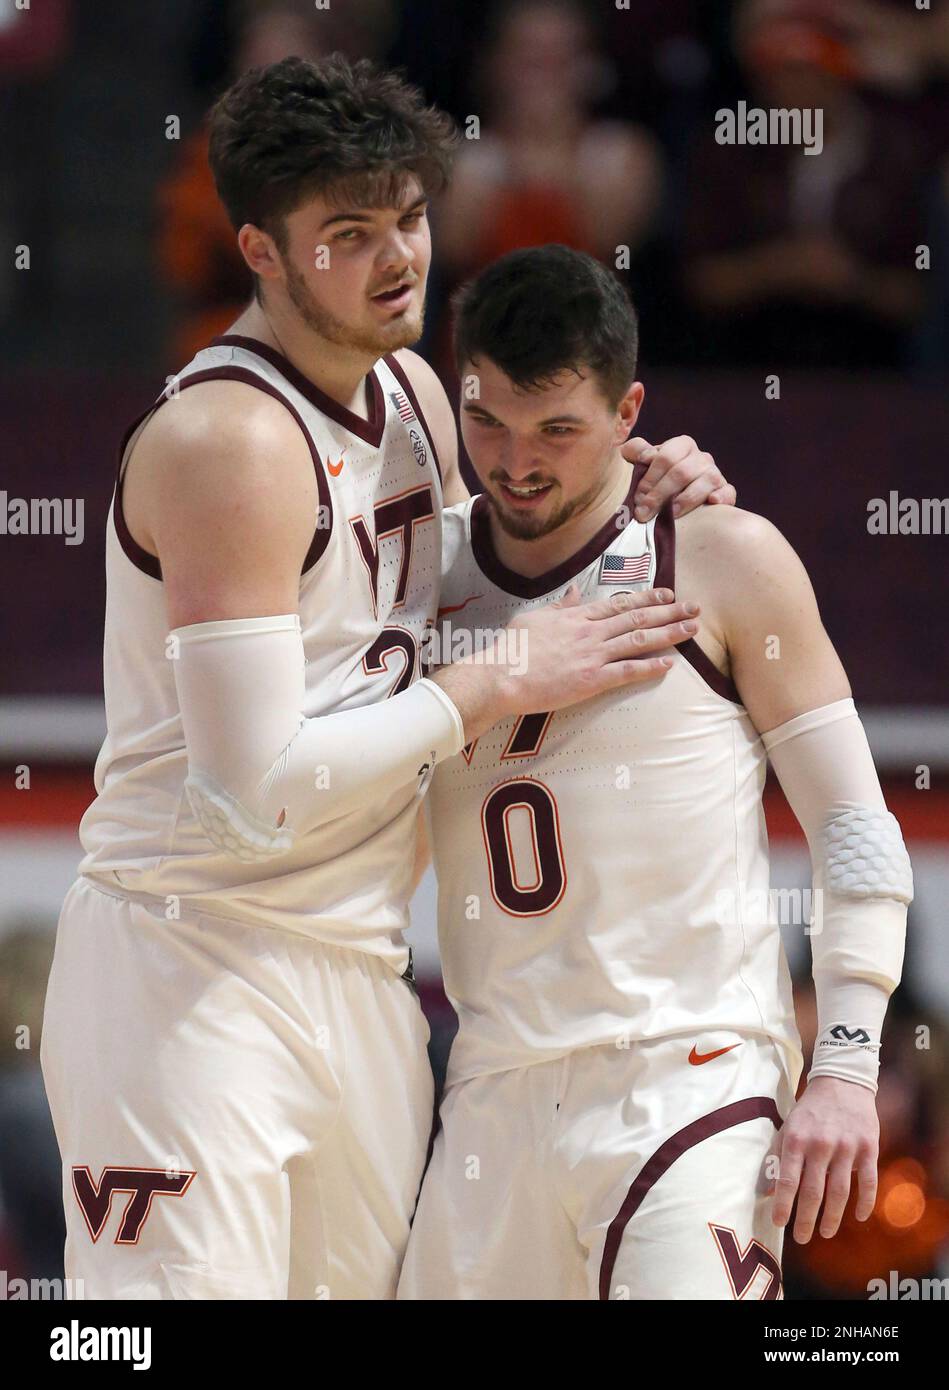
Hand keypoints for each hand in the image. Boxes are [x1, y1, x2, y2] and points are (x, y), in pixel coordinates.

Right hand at [432, 587, 699, 740]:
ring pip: (638, 640)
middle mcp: (590, 632)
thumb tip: (574, 592)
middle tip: (693, 607)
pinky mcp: (591, 679)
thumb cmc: (512, 648)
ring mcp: (592, 655)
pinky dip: (649, 666)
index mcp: (577, 616)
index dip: (647, 597)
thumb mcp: (534, 618)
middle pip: (637, 618)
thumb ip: (560, 606)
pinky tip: (669, 664)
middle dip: (668, 611)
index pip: (619, 604)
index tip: (667, 592)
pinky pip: (627, 671)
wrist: (501, 674)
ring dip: (668, 634)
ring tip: (691, 629)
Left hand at [622, 435, 735, 519]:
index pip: (666, 457)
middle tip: (645, 512)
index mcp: (682, 445)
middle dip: (661, 493)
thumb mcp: (645, 464)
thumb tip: (628, 451)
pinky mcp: (725, 491)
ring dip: (686, 498)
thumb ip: (636, 452)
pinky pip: (728, 492)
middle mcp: (701, 457)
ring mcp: (715, 474)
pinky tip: (712, 503)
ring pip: (706, 480)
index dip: (650, 477)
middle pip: (682, 471)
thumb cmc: (658, 479)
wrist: (676, 498)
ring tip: (671, 513)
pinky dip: (722, 496)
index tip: (638, 496)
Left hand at [767, 1077, 878, 1242]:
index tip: (778, 1223)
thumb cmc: (810, 1111)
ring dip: (832, 1217)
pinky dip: (864, 1202)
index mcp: (796, 1139)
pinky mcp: (868, 1147)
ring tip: (825, 1233)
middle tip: (802, 1238)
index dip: (783, 1204)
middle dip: (806, 1219)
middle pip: (813, 1191)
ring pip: (839, 1191)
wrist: (842, 1083)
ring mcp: (846, 1147)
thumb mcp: (788, 1126)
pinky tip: (859, 1216)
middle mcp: (820, 1144)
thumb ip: (778, 1156)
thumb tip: (767, 1190)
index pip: (787, 1179)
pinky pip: (868, 1181)